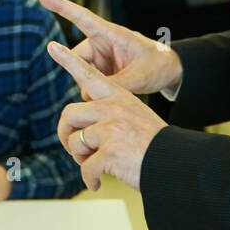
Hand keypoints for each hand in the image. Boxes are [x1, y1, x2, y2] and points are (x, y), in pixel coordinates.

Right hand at [38, 0, 181, 94]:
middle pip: (77, 58)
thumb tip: (91, 95)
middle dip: (84, 76)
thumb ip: (115, 85)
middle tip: (103, 89)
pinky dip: (97, 88)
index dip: (62, 7)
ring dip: (93, 84)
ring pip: (81, 72)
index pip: (82, 18)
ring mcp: (101, 56)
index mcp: (111, 34)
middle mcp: (102, 43)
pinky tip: (112, 91)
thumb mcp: (140, 76)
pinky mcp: (101, 67)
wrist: (169, 71)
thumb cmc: (158, 65)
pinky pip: (89, 79)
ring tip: (117, 88)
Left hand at [47, 42, 167, 192]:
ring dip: (80, 158)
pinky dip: (90, 179)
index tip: (53, 46)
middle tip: (75, 149)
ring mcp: (111, 129)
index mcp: (119, 97)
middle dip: (66, 134)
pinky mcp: (110, 152)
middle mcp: (113, 108)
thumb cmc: (154, 145)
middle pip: (69, 114)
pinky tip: (98, 183)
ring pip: (75, 142)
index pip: (89, 74)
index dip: (69, 61)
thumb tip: (77, 131)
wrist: (176, 164)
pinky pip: (86, 168)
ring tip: (93, 166)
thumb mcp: (134, 117)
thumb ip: (108, 115)